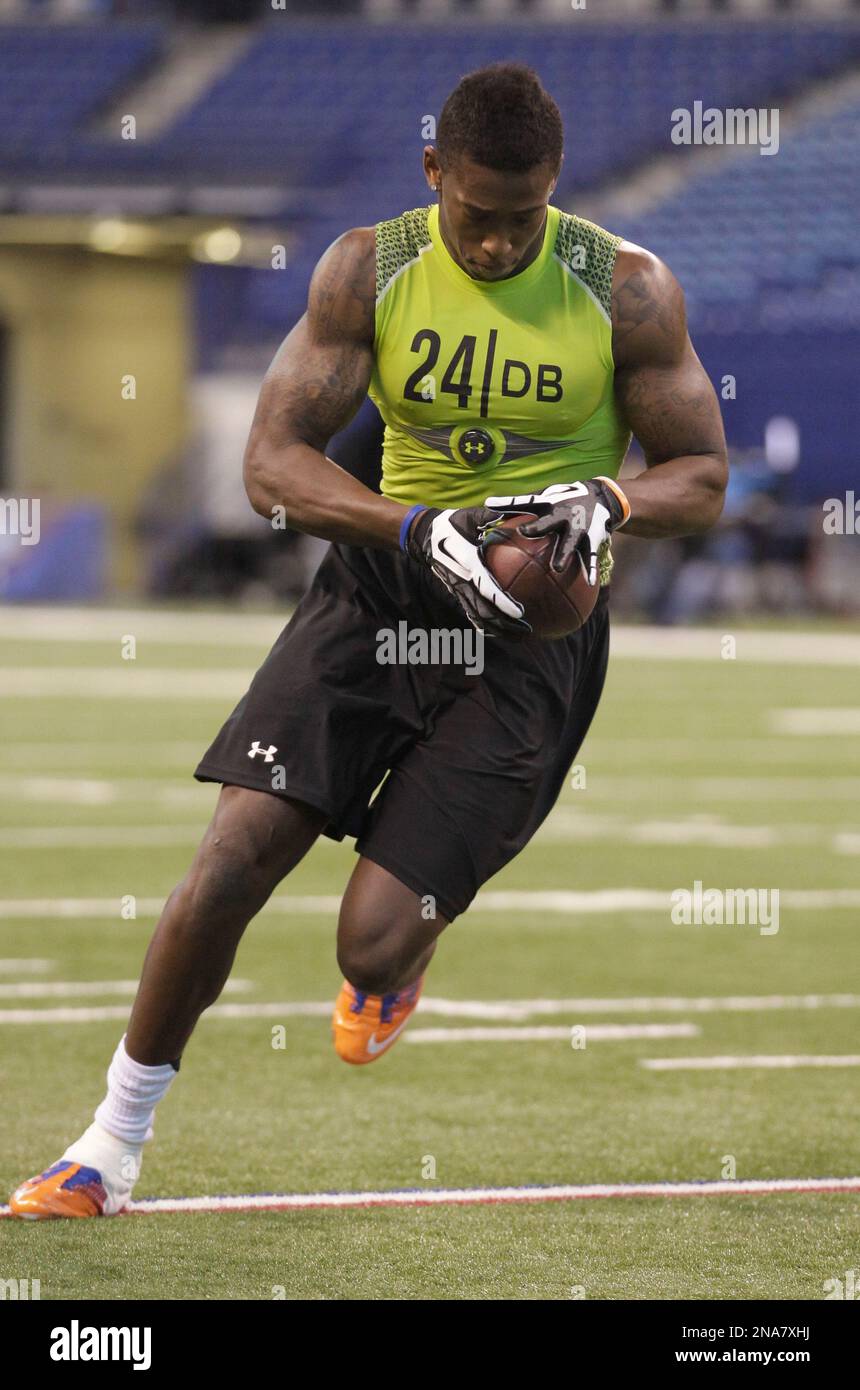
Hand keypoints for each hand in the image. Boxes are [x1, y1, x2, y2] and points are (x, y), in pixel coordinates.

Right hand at [406, 506, 530, 636]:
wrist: (424, 536)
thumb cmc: (451, 524)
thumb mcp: (472, 515)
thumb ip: (494, 515)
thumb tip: (521, 510)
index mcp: (469, 564)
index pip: (487, 588)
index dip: (503, 602)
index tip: (520, 613)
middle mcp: (463, 581)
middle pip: (484, 611)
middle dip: (504, 625)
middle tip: (526, 632)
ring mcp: (458, 590)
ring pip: (478, 616)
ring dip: (497, 629)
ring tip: (517, 637)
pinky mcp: (457, 593)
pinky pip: (472, 613)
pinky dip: (485, 625)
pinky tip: (498, 633)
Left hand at [483, 478, 629, 584]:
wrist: (601, 497)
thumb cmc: (563, 501)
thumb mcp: (545, 500)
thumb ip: (519, 506)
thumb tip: (488, 508)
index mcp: (549, 505)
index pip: (525, 502)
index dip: (508, 503)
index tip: (491, 505)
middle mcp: (563, 515)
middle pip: (548, 522)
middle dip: (537, 527)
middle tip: (523, 532)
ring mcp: (579, 527)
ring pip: (569, 543)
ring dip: (563, 555)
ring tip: (557, 568)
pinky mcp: (592, 539)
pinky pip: (591, 557)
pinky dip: (591, 569)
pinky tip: (590, 583)